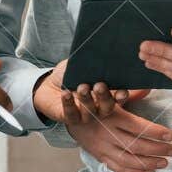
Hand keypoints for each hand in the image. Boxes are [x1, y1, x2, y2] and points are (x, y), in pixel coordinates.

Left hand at [33, 59, 150, 125]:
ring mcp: (85, 115)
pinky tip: (66, 93)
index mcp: (106, 94)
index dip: (122, 96)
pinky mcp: (70, 118)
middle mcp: (98, 107)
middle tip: (99, 86)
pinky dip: (69, 103)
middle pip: (107, 107)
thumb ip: (93, 63)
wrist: (49, 84)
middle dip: (104, 96)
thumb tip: (102, 54)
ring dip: (86, 99)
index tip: (121, 91)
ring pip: (90, 112)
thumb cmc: (70, 75)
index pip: (119, 97)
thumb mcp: (83, 65)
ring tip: (81, 87)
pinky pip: (71, 114)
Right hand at [69, 104, 171, 171]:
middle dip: (158, 149)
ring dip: (149, 163)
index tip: (171, 135)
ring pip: (129, 160)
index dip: (156, 132)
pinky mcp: (100, 156)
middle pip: (136, 145)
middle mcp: (107, 133)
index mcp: (112, 116)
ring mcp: (102, 147)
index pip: (138, 127)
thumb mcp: (110, 95)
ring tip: (165, 162)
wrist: (70, 115)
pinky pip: (118, 168)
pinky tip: (149, 170)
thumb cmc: (95, 103)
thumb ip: (130, 94)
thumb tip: (149, 88)